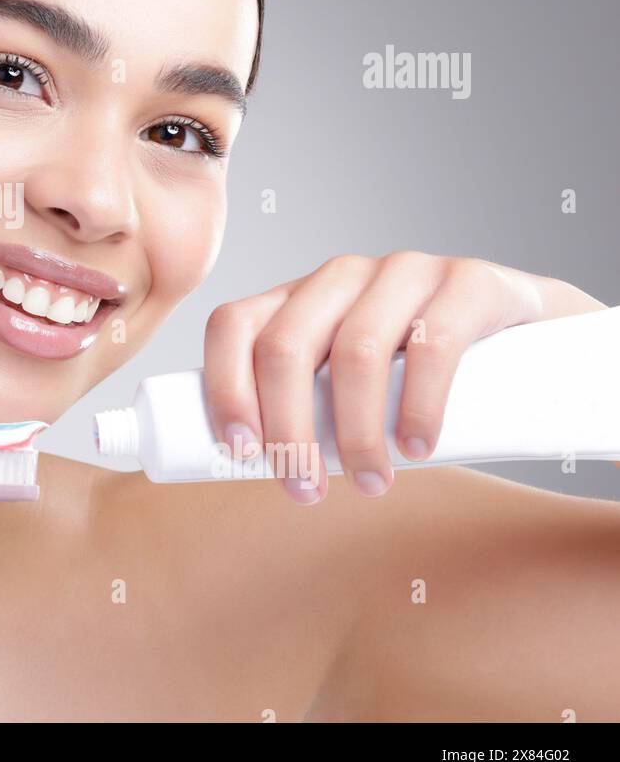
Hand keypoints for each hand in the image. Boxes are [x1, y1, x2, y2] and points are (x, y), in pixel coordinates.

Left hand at [201, 252, 605, 503]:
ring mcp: (403, 271)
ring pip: (355, 352)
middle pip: (285, 347)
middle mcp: (342, 276)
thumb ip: (308, 409)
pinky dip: (418, 407)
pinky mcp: (467, 281)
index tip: (240, 453)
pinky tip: (416, 447)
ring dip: (355, 433)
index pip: (233, 326)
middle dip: (288, 428)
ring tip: (370, 483)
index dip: (225, 388)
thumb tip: (256, 470)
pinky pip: (433, 345)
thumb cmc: (421, 376)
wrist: (536, 339)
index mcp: (298, 298)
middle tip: (306, 489)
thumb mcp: (351, 385)